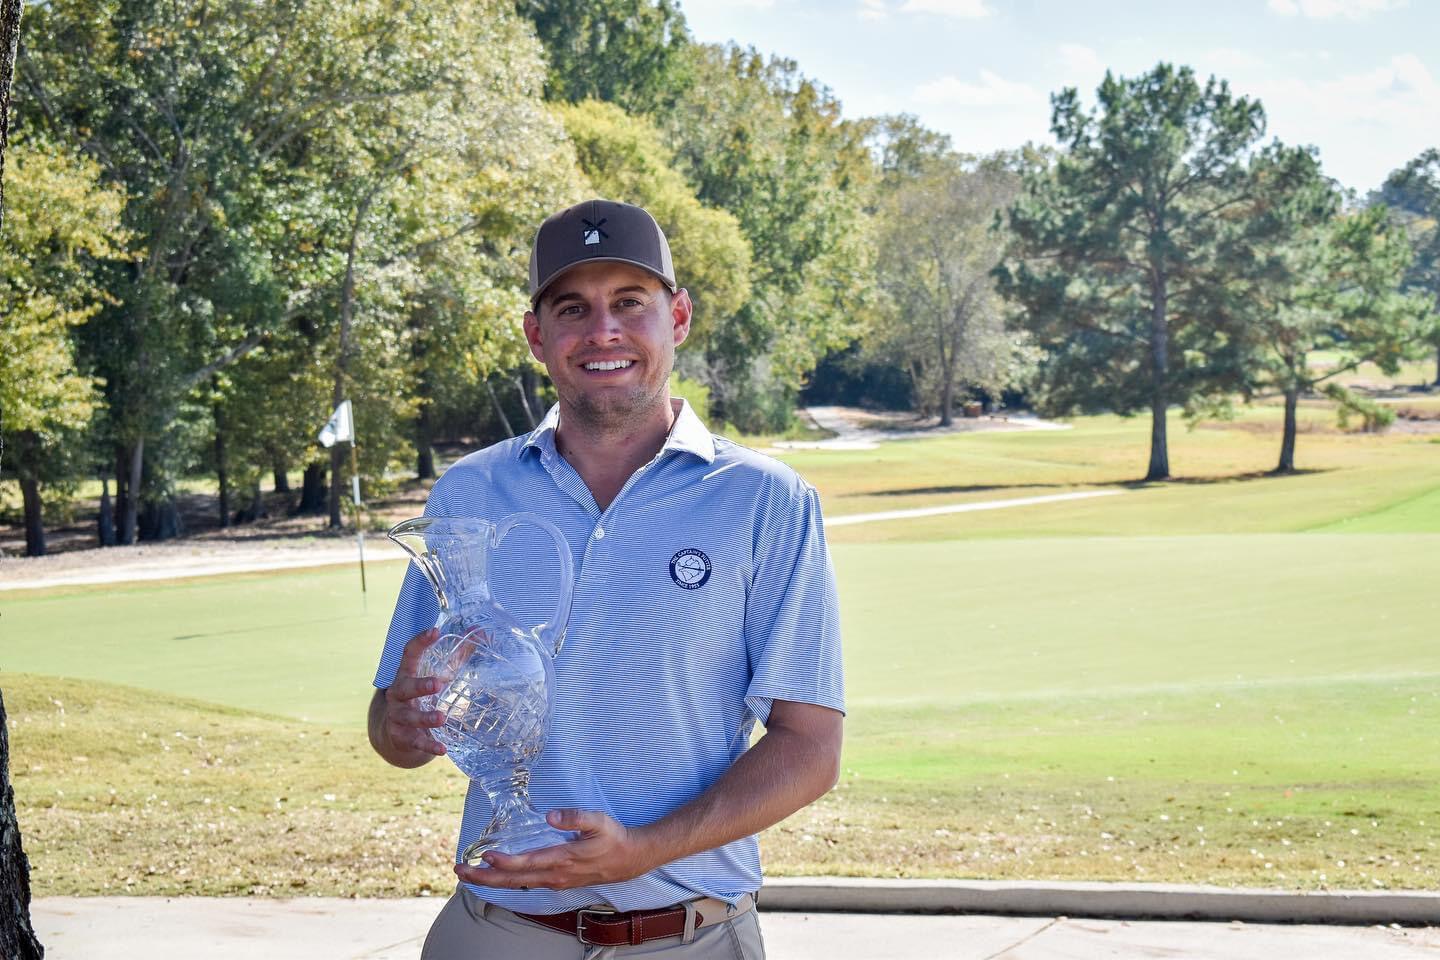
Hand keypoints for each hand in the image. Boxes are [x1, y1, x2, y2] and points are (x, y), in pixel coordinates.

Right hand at [370, 628, 446, 764]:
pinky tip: (442, 749)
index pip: (409, 653)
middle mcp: (397, 693)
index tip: (436, 631)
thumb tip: (481, 631)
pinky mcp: (400, 736)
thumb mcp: (436, 674)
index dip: (420, 641)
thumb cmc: (420, 696)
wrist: (395, 733)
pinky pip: (415, 741)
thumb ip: (457, 656)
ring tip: (442, 718)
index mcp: (406, 673)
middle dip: (419, 685)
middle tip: (438, 684)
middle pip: (404, 687)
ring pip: (409, 717)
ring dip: (425, 718)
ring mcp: (397, 716)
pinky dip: (428, 745)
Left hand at [454, 809, 656, 890]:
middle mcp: (554, 875)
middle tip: (458, 870)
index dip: (503, 861)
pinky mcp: (556, 881)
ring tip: (468, 873)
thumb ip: (574, 817)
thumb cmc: (613, 838)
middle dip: (483, 877)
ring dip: (490, 879)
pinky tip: (495, 873)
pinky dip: (505, 879)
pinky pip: (525, 883)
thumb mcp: (598, 821)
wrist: (630, 859)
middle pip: (512, 880)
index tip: (483, 856)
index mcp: (562, 859)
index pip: (526, 863)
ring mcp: (554, 881)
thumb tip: (551, 815)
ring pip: (516, 884)